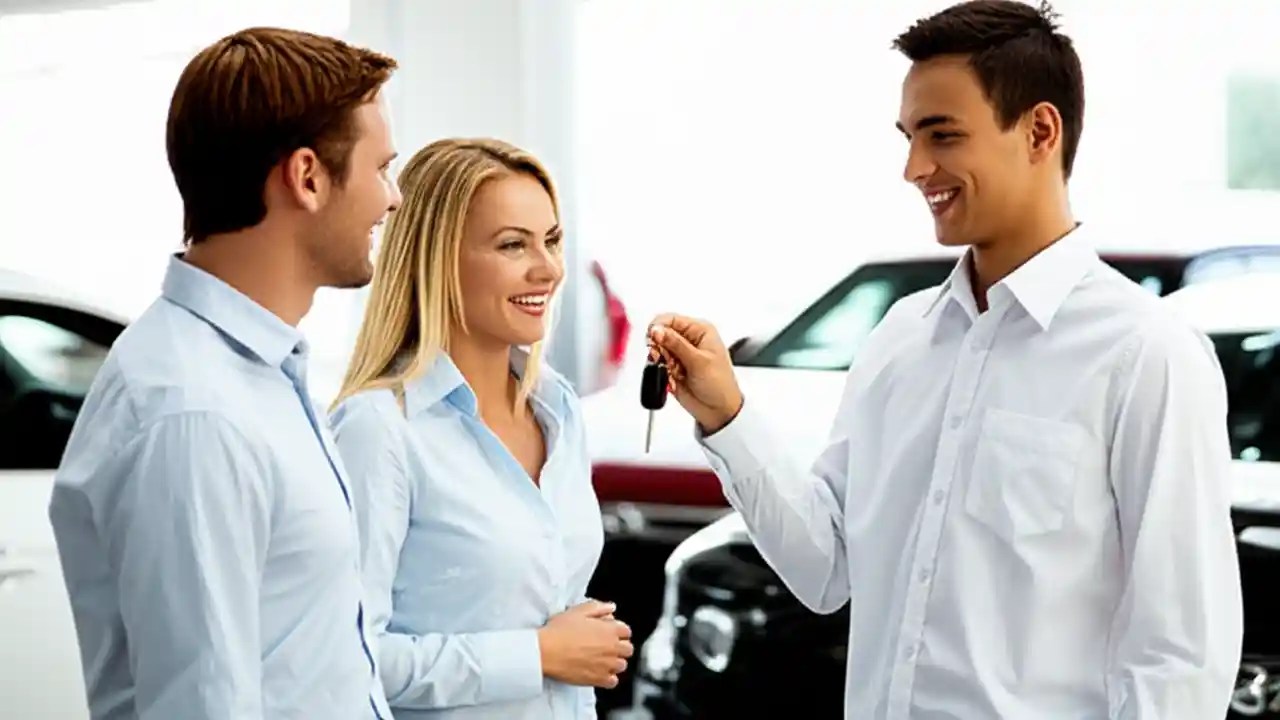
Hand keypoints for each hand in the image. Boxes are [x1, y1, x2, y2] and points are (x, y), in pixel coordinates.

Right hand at [538, 600, 633, 688]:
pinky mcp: (598, 679)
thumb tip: (611, 607)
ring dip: (615, 662)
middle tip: (607, 646)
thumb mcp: (578, 611)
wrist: (546, 651)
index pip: (626, 631)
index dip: (618, 631)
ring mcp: (607, 665)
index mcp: (610, 630)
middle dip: (620, 647)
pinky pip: (613, 681)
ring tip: (602, 660)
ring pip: (622, 665)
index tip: (610, 632)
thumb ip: (598, 608)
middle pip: (628, 649)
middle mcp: (612, 648)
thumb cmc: (559, 631)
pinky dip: (608, 678)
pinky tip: (599, 673)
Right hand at [647, 313, 744, 433]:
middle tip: (664, 357)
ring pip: (657, 350)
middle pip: (660, 333)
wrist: (718, 411)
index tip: (653, 339)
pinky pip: (657, 365)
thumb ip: (675, 344)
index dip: (658, 327)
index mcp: (700, 330)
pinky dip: (660, 372)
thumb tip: (657, 330)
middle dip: (658, 347)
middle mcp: (689, 340)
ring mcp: (680, 355)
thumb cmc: (720, 385)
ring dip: (660, 361)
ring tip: (672, 370)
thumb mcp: (698, 361)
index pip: (671, 319)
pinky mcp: (672, 368)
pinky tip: (671, 377)